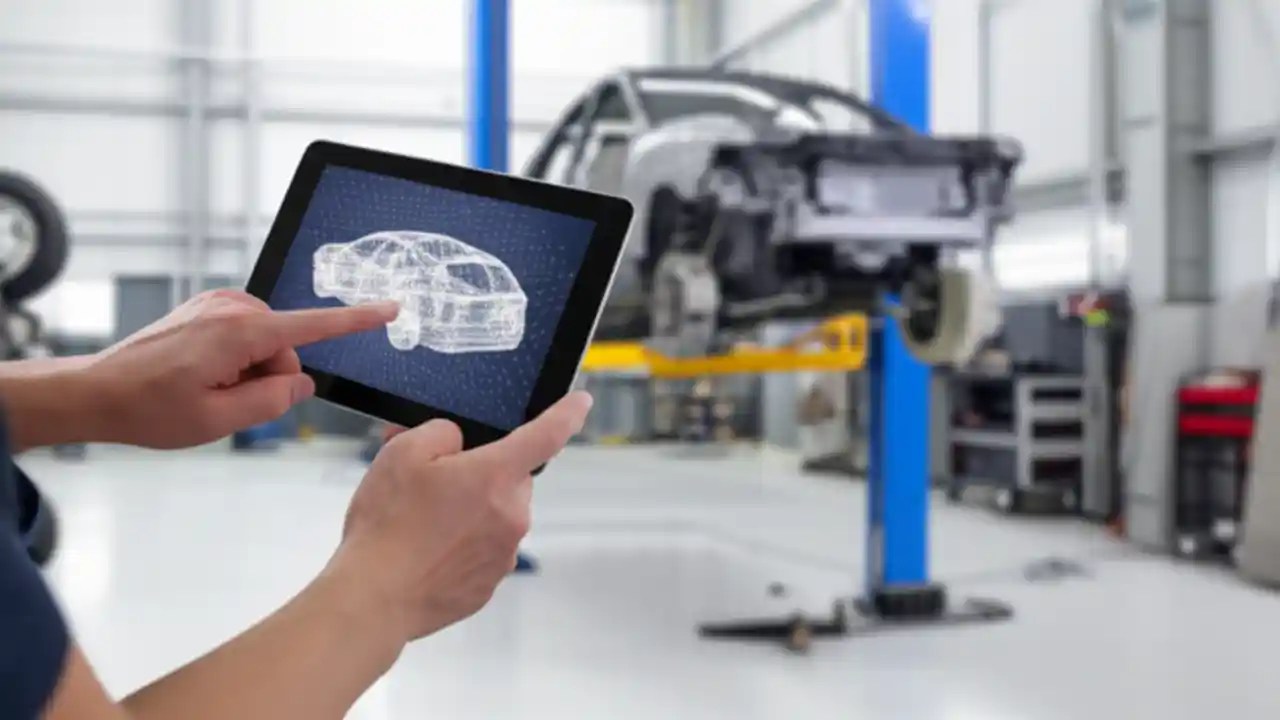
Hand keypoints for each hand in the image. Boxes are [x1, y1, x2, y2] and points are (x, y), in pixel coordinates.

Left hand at [84, 289, 397, 448]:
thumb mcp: (219, 420)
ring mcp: (217, 303)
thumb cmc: (148, 408)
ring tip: (204, 389)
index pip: (313, 326)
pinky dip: (235, 360)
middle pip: (286, 348)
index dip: (356, 319)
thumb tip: (300, 384)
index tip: (390, 307)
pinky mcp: (207, 308)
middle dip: (269, 378)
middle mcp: (231, 307)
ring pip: (266, 345)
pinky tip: (201, 376)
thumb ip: (272, 401)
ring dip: (248, 372)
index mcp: (239, 332)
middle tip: (223, 400)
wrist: (96, 391)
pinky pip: (245, 337)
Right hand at [329, 391, 592, 641]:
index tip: (581, 403)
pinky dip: (461, 546)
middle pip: (509, 479)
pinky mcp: (489, 584)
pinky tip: (426, 551)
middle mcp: (511, 515)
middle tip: (434, 483)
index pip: (546, 435)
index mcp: (495, 476)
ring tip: (422, 524)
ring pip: (495, 516)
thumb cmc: (387, 527)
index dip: (567, 414)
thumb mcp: (401, 453)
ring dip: (469, 513)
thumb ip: (440, 433)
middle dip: (479, 474)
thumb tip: (456, 440)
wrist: (373, 598)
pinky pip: (483, 551)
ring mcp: (504, 554)